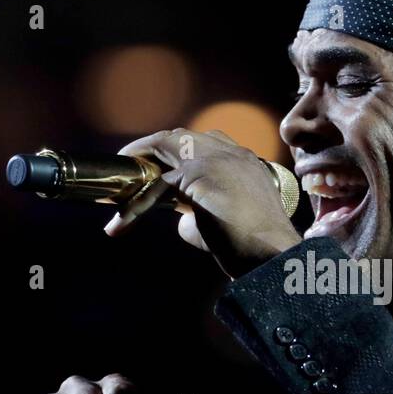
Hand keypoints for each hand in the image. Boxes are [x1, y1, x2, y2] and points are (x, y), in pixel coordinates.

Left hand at [103, 128, 300, 278]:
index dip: (176, 152)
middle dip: (151, 149)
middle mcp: (231, 153)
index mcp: (245, 162)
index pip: (205, 141)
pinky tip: (121, 225)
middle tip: (130, 168)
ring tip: (119, 188)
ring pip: (165, 150)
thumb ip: (207, 214)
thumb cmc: (258, 250)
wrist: (274, 257)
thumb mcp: (233, 223)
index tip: (158, 167)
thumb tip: (183, 221)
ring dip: (140, 167)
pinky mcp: (199, 176)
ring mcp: (216, 160)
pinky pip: (157, 186)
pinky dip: (136, 206)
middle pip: (180, 137)